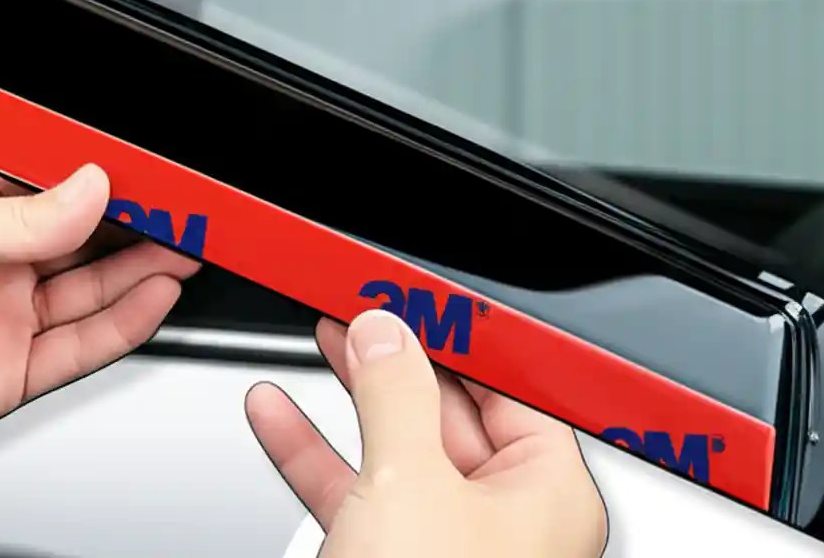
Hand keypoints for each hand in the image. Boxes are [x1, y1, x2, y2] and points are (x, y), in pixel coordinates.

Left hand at [0, 163, 198, 475]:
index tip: (148, 177)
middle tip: (184, 216)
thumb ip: (20, 217)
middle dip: (138, 227)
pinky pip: (83, 343)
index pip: (57, 191)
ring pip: (94, 291)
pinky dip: (124, 321)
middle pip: (86, 241)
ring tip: (183, 251)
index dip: (106, 184)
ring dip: (142, 271)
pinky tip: (152, 296)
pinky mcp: (16, 370)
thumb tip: (88, 189)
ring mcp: (9, 319)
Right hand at [246, 310, 607, 556]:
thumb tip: (388, 329)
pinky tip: (277, 412)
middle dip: (395, 354)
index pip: (512, 383)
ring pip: (394, 448)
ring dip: (348, 394)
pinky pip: (353, 491)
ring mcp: (444, 545)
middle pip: (447, 409)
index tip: (419, 291)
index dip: (461, 331)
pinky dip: (313, 450)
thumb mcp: (408, 483)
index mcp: (546, 493)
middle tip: (361, 303)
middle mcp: (504, 521)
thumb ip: (396, 392)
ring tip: (320, 335)